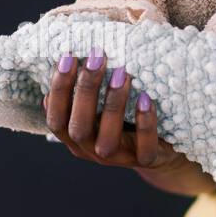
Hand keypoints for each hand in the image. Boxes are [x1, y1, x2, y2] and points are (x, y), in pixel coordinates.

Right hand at [43, 49, 215, 194]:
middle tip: (96, 57)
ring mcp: (117, 159)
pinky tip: (146, 98)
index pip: (56, 119)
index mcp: (73, 137)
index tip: (68, 58)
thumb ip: (84, 90)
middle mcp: (90, 150)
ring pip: (107, 140)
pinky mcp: (145, 160)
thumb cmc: (124, 117)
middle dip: (85, 91)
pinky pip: (144, 148)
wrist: (159, 148)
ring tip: (121, 73)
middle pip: (78, 128)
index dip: (59, 90)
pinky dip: (145, 123)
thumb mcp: (100, 105)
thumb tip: (67, 55)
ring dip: (113, 105)